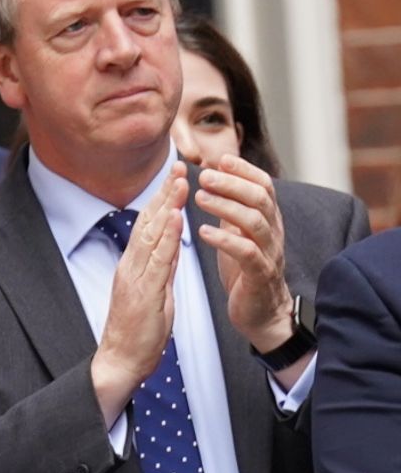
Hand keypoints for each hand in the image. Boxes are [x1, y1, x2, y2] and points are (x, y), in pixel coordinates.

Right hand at [90, 162, 186, 426]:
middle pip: (148, 223)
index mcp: (134, 267)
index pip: (149, 227)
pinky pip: (157, 259)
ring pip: (152, 234)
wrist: (120, 362)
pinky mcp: (142, 292)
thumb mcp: (155, 295)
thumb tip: (172, 247)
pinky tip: (176, 217)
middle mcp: (131, 267)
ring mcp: (135, 278)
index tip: (176, 177)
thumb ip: (162, 269)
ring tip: (180, 181)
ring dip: (167, 206)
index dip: (162, 200)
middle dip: (164, 193)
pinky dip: (167, 236)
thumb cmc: (138, 334)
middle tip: (178, 165)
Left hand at [193, 155, 294, 352]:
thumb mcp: (240, 234)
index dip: (244, 170)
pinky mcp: (259, 275)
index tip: (220, 159)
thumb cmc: (246, 271)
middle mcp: (273, 232)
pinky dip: (224, 240)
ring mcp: (269, 253)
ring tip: (198, 198)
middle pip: (260, 198)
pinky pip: (246, 253)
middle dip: (232, 183)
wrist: (261, 313)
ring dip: (226, 206)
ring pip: (255, 222)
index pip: (263, 185)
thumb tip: (219, 178)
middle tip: (203, 176)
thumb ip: (233, 209)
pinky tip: (203, 231)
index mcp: (268, 220)